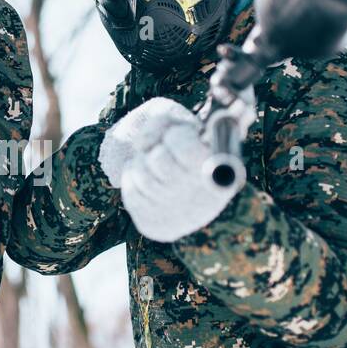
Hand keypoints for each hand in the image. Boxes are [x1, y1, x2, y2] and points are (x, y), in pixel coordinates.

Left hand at [116, 93, 253, 242]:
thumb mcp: (185, 130)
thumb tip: (142, 144)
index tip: (176, 135)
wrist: (190, 198)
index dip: (176, 137)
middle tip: (162, 151)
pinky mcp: (152, 224)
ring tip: (152, 163)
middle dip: (156, 150)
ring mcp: (174, 214)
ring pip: (141, 174)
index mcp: (216, 173)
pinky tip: (145, 177)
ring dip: (141, 162)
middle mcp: (198, 198)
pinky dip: (132, 177)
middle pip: (160, 160)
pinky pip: (130, 191)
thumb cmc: (188, 154)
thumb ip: (165, 123)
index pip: (187, 149)